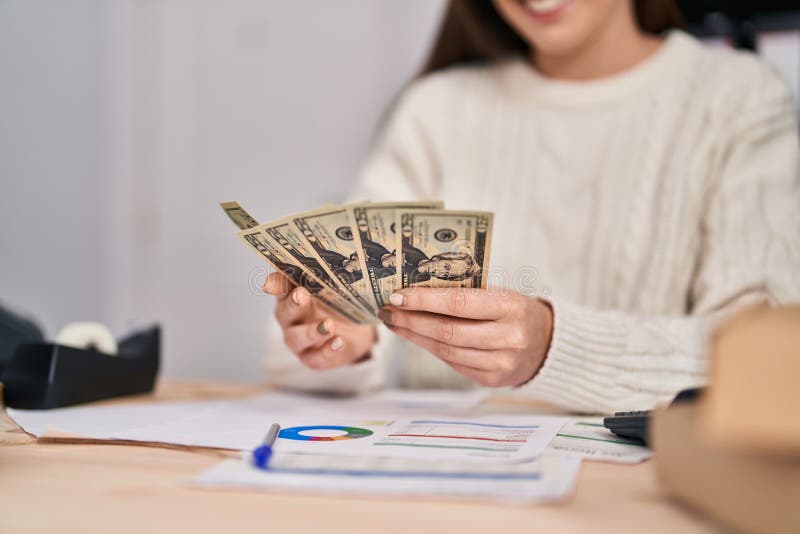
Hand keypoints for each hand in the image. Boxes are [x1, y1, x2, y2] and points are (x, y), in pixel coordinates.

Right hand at [263, 273, 376, 369]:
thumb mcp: (337, 287)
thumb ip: (330, 274)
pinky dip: (327, 351)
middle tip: (303, 295)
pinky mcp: (313, 358)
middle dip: (292, 303)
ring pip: (295, 338)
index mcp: (292, 294)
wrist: (357, 331)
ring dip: (310, 331)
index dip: (275, 283)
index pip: (279, 286)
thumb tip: (335, 256)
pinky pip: (316, 358)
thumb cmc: (339, 302)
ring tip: (328, 325)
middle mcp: (290, 318)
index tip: (274, 281)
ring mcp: (299, 340)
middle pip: (284, 312)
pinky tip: (338, 342)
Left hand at [379, 288, 552, 386]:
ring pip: (446, 350)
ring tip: (395, 323)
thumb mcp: (500, 294)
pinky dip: (431, 348)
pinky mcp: (492, 380)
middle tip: (388, 310)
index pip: (459, 303)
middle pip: (448, 331)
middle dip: (412, 320)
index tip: (397, 295)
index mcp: (511, 306)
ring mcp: (501, 363)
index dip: (424, 300)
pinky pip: (453, 362)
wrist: (547, 343)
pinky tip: (417, 337)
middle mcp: (509, 337)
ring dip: (415, 336)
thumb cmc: (514, 311)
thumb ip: (465, 294)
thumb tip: (415, 292)